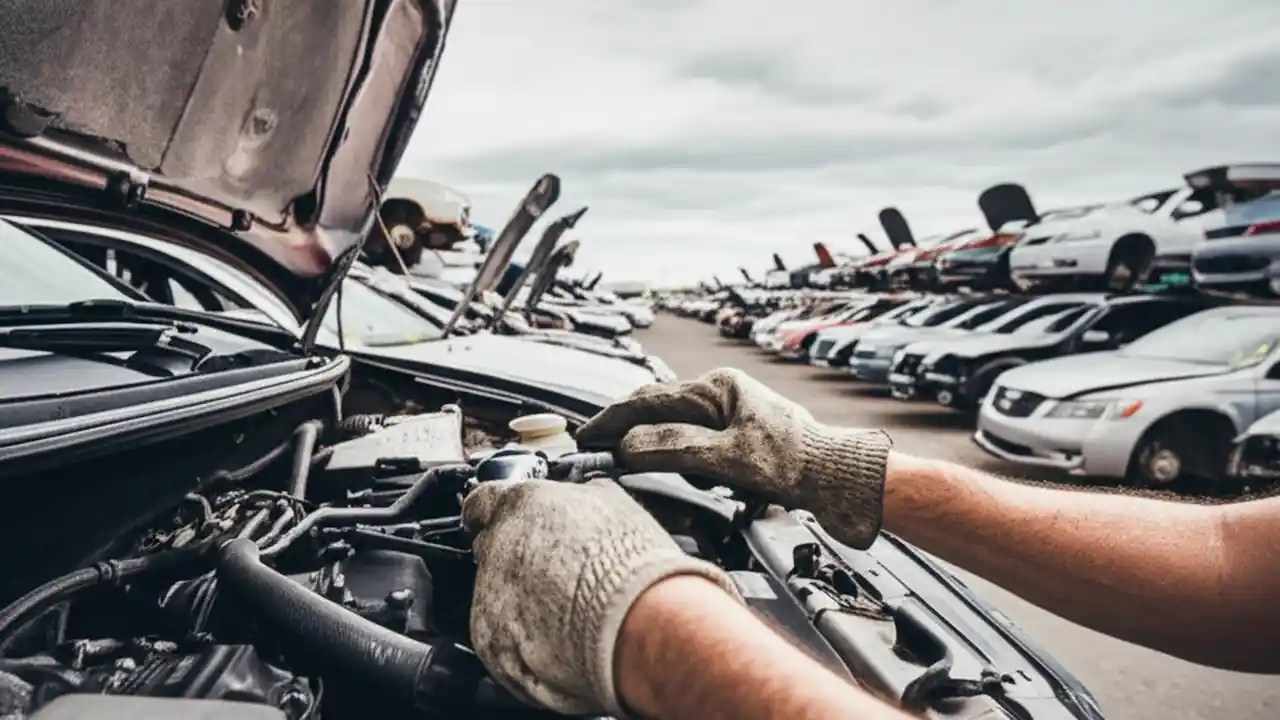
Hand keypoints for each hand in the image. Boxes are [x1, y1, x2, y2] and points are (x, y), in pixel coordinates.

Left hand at [462, 478, 737, 715]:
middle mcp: (496, 545)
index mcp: (521, 503)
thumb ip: (578, 495)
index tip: (491, 522)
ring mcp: (488, 593)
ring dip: (518, 597)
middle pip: (488, 547)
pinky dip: (518, 634)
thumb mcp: (611, 501)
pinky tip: (555, 633)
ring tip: (563, 608)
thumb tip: (577, 494)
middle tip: (549, 570)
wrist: (637, 622)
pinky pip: (497, 631)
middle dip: (510, 556)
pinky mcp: (488, 637)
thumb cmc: (632, 563)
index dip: (488, 513)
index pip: (480, 501)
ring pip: (493, 592)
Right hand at [577, 368, 891, 547]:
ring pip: (679, 435)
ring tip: (667, 476)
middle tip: (600, 454)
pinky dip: (695, 470)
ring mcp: (732, 418)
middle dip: (632, 436)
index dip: (613, 419)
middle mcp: (722, 396)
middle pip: (660, 413)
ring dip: (670, 457)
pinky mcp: (741, 443)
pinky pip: (701, 453)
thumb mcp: (728, 458)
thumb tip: (628, 446)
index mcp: (718, 388)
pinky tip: (712, 487)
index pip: (649, 400)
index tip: (587, 436)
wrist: (842, 481)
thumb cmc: (795, 463)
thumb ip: (674, 448)